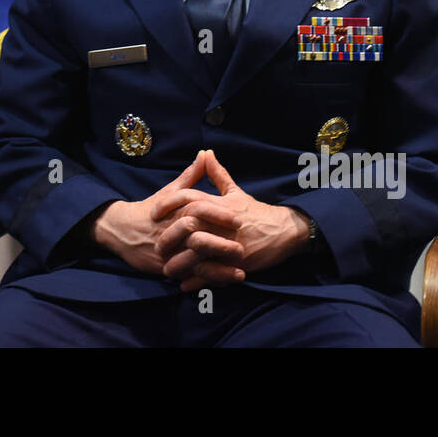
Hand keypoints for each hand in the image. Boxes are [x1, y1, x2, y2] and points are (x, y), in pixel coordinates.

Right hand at [88, 150, 238, 277]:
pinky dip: (205, 281)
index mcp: (176, 211)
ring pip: (195, 262)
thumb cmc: (151, 209)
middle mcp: (171, 232)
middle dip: (221, 246)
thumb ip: (190, 176)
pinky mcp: (164, 268)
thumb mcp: (170, 192)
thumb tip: (205, 154)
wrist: (122, 230)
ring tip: (240, 272)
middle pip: (198, 239)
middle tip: (242, 249)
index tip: (239, 220)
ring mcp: (168, 252)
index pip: (200, 211)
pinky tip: (222, 284)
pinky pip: (188, 276)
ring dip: (218, 269)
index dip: (220, 216)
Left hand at [152, 150, 312, 292]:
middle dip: (170, 235)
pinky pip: (214, 273)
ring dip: (181, 261)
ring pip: (199, 252)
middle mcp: (222, 223)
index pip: (188, 198)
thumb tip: (205, 153)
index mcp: (220, 204)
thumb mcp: (236, 192)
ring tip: (166, 267)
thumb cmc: (257, 212)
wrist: (284, 231)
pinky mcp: (237, 262)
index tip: (153, 212)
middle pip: (189, 226)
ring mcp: (229, 243)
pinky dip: (199, 280)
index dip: (168, 203)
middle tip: (155, 243)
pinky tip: (185, 283)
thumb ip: (217, 174)